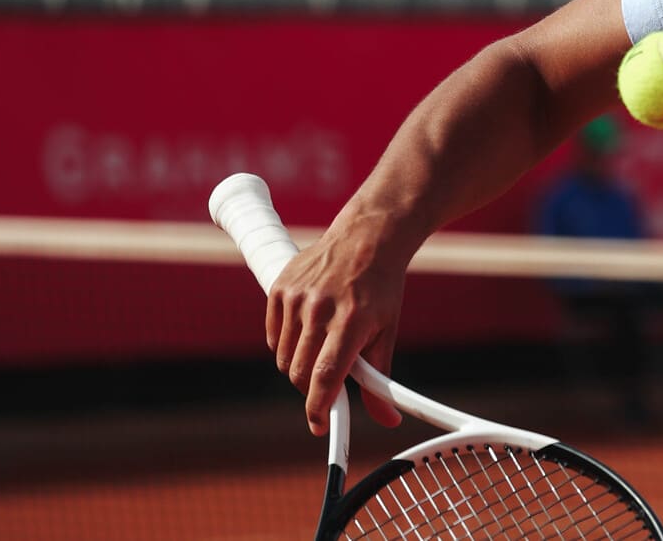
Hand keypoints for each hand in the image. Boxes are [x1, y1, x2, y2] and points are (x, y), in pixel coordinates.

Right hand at [266, 230, 406, 433]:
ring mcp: (296, 297)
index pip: (326, 376)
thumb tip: (388, 421)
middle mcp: (320, 308)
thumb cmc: (381, 287)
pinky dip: (287, 345)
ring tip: (323, 349)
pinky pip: (274, 338)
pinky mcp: (279, 289)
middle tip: (328, 382)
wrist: (367, 236)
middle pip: (301, 373)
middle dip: (312, 389)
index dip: (319, 408)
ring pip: (285, 359)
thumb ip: (380, 378)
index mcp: (351, 320)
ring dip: (300, 367)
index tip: (320, 427)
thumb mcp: (387, 330)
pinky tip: (308, 331)